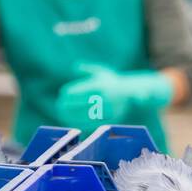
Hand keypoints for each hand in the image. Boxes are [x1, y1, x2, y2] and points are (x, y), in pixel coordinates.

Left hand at [56, 63, 172, 126]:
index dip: (71, 92)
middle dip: (69, 104)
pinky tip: (71, 121)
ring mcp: (109, 110)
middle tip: (59, 105)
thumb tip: (75, 67)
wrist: (132, 93)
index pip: (83, 90)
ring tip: (61, 113)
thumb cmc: (112, 82)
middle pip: (83, 103)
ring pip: (87, 115)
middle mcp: (106, 98)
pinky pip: (94, 123)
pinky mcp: (110, 120)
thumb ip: (88, 69)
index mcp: (103, 86)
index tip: (63, 93)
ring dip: (72, 115)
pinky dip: (81, 123)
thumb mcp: (102, 73)